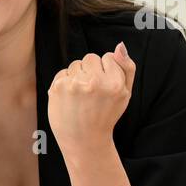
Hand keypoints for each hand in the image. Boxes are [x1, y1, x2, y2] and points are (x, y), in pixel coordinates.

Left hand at [46, 41, 136, 161]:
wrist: (84, 140)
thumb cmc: (106, 115)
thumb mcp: (126, 94)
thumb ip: (127, 68)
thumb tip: (119, 46)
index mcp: (115, 84)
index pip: (108, 57)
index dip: (106, 70)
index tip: (104, 86)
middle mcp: (95, 82)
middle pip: (90, 58)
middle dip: (91, 70)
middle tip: (91, 91)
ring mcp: (75, 84)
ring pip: (75, 64)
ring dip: (77, 76)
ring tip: (81, 96)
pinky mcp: (58, 88)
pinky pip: (62, 73)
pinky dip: (65, 83)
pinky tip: (70, 98)